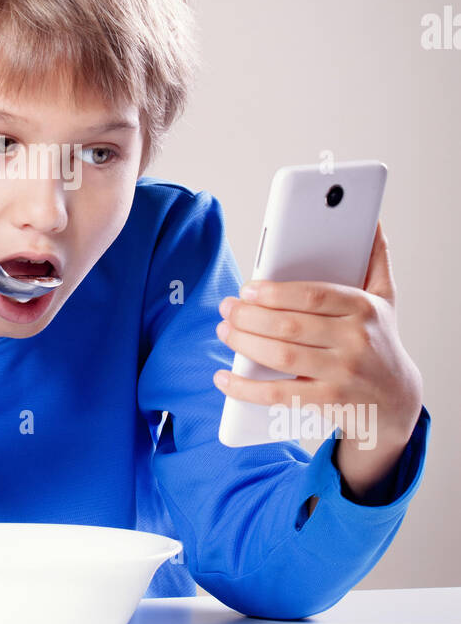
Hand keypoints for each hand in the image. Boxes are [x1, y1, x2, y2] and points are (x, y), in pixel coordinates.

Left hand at [212, 221, 422, 466]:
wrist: (397, 399)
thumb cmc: (380, 341)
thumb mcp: (385, 300)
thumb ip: (375, 259)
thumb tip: (372, 220)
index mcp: (363, 309)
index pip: (313, 296)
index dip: (274, 292)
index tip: (247, 288)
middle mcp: (355, 341)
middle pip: (290, 326)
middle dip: (249, 316)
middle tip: (226, 309)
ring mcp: (342, 374)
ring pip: (281, 356)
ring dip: (244, 344)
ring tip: (225, 332)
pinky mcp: (329, 403)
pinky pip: (279, 395)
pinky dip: (246, 388)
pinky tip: (224, 378)